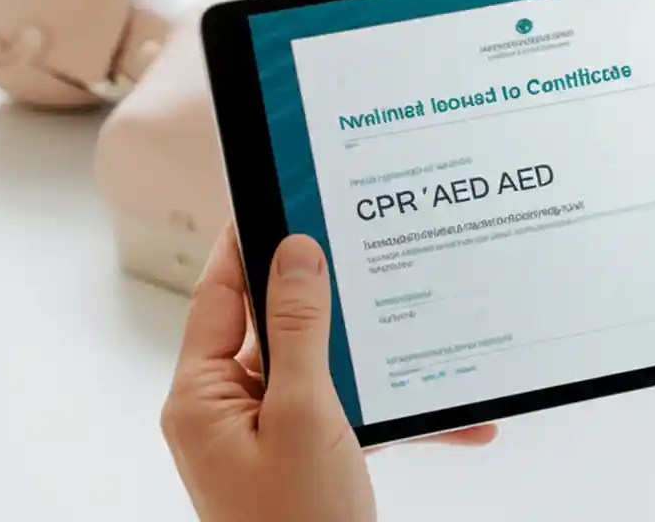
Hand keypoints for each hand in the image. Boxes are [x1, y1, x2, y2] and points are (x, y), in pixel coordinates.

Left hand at [162, 225, 496, 521]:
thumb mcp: (304, 416)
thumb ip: (300, 331)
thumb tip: (296, 253)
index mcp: (202, 398)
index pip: (222, 295)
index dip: (250, 243)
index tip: (279, 195)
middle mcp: (227, 413)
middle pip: (275, 327)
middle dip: (329, 296)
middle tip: (366, 246)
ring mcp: (266, 438)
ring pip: (320, 370)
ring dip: (373, 358)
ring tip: (419, 326)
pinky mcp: (303, 458)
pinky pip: (346, 414)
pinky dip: (392, 413)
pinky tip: (451, 417)